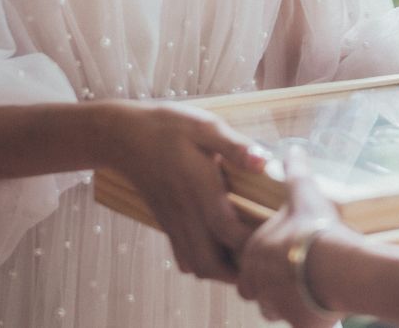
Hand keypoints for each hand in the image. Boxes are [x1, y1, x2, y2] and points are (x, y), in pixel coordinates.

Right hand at [104, 101, 266, 283]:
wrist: (123, 136)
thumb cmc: (169, 127)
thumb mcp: (205, 126)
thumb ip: (235, 146)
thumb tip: (265, 161)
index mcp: (201, 189)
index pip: (228, 232)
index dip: (252, 243)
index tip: (275, 240)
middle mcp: (186, 213)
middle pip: (210, 264)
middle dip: (237, 272)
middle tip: (263, 261)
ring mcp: (174, 222)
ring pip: (195, 266)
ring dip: (221, 272)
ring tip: (245, 261)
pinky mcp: (166, 223)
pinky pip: (182, 257)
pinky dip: (201, 264)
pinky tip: (219, 251)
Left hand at [238, 147, 345, 327]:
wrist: (338, 267)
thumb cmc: (316, 228)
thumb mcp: (304, 194)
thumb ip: (295, 173)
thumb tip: (293, 149)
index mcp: (252, 252)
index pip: (248, 260)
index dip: (266, 257)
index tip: (286, 252)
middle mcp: (256, 282)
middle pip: (255, 289)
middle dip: (271, 284)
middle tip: (296, 271)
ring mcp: (274, 305)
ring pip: (272, 308)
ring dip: (286, 301)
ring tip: (309, 287)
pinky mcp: (295, 323)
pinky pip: (296, 322)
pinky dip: (306, 316)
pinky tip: (322, 303)